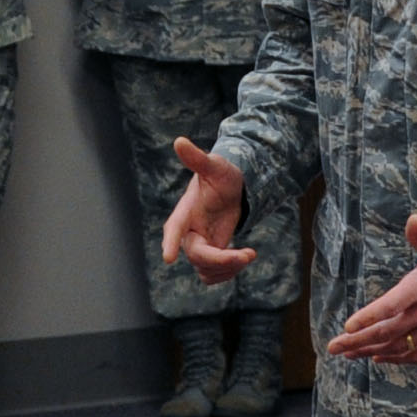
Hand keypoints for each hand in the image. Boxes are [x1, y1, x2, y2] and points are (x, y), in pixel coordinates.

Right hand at [157, 137, 255, 283]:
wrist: (230, 190)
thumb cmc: (221, 175)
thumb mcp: (215, 166)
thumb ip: (198, 159)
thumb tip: (179, 141)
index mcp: (186, 211)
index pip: (174, 228)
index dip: (171, 243)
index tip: (168, 259)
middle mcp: (187, 232)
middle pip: (197, 256)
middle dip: (223, 260)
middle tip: (248, 254)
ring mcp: (197, 246)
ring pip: (204, 270)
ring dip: (228, 269)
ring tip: (248, 254)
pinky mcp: (208, 256)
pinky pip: (211, 275)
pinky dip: (227, 273)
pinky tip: (242, 257)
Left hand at [328, 214, 416, 362]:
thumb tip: (412, 219)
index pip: (390, 306)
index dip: (369, 317)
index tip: (347, 327)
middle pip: (387, 332)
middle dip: (357, 341)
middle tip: (333, 347)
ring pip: (399, 346)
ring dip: (371, 351)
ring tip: (348, 353)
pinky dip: (397, 358)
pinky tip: (379, 357)